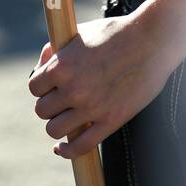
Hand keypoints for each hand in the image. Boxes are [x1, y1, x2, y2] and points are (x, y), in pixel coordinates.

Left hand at [27, 11, 173, 158]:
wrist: (152, 41)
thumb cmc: (115, 34)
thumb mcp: (80, 34)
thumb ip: (56, 50)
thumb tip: (42, 65)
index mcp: (61, 65)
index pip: (34, 87)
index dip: (41, 88)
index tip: (49, 88)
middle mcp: (73, 88)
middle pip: (41, 110)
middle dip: (49, 106)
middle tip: (61, 101)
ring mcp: (91, 107)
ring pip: (55, 130)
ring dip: (57, 125)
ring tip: (66, 118)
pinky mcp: (111, 121)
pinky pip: (81, 146)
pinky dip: (68, 151)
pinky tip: (62, 148)